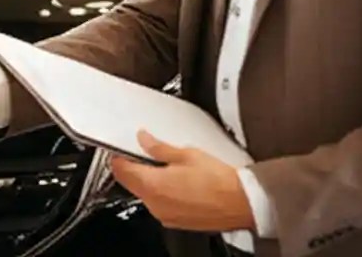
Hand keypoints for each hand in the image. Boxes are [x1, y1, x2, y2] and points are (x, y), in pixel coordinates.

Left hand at [109, 130, 255, 232]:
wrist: (242, 203)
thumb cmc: (219, 181)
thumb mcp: (186, 154)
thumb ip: (159, 147)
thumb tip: (144, 139)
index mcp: (152, 185)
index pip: (121, 170)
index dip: (118, 157)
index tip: (121, 150)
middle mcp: (154, 203)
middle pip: (131, 183)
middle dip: (134, 169)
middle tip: (144, 155)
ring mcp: (164, 215)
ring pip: (145, 195)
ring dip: (148, 181)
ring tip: (167, 168)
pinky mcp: (175, 222)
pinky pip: (160, 205)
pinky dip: (162, 194)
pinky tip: (177, 184)